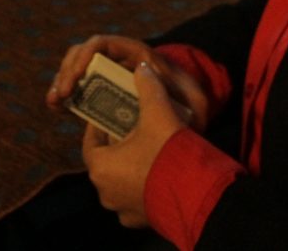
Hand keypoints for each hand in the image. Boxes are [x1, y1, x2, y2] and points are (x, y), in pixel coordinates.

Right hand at [47, 34, 212, 132]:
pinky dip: (63, 94)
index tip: (77, 74)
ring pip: (75, 68)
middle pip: (84, 53)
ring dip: (60, 81)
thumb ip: (185, 94)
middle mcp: (119, 60)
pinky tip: (55, 108)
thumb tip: (153, 78)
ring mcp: (108, 74)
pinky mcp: (102, 92)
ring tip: (53, 102)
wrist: (187, 111)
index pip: (106, 43)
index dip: (87, 53)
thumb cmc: (190, 101)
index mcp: (137, 55)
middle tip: (61, 93)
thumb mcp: (194, 99)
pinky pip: (77, 87)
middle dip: (68, 70)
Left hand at [82, 62, 186, 227]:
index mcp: (100, 167)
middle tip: (134, 127)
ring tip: (149, 148)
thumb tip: (143, 66)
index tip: (112, 112)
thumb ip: (148, 86)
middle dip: (118, 144)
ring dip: (131, 166)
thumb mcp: (158, 112)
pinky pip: (136, 198)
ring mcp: (122, 210)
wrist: (196, 193)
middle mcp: (105, 192)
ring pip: (121, 181)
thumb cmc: (168, 151)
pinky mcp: (140, 221)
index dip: (100, 125)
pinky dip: (143, 185)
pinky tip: (159, 171)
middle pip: (106, 161)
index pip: (91, 142)